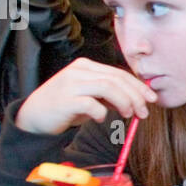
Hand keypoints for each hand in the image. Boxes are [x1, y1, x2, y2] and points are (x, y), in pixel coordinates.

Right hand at [15, 58, 156, 134]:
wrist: (33, 117)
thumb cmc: (65, 107)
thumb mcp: (89, 96)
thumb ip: (109, 95)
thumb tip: (137, 100)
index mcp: (86, 66)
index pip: (119, 73)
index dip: (138, 86)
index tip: (151, 99)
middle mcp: (79, 71)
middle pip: (116, 79)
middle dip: (136, 96)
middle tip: (143, 112)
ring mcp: (71, 83)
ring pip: (108, 88)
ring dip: (124, 103)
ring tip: (128, 115)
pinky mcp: (65, 100)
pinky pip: (92, 104)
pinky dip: (102, 112)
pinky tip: (101, 119)